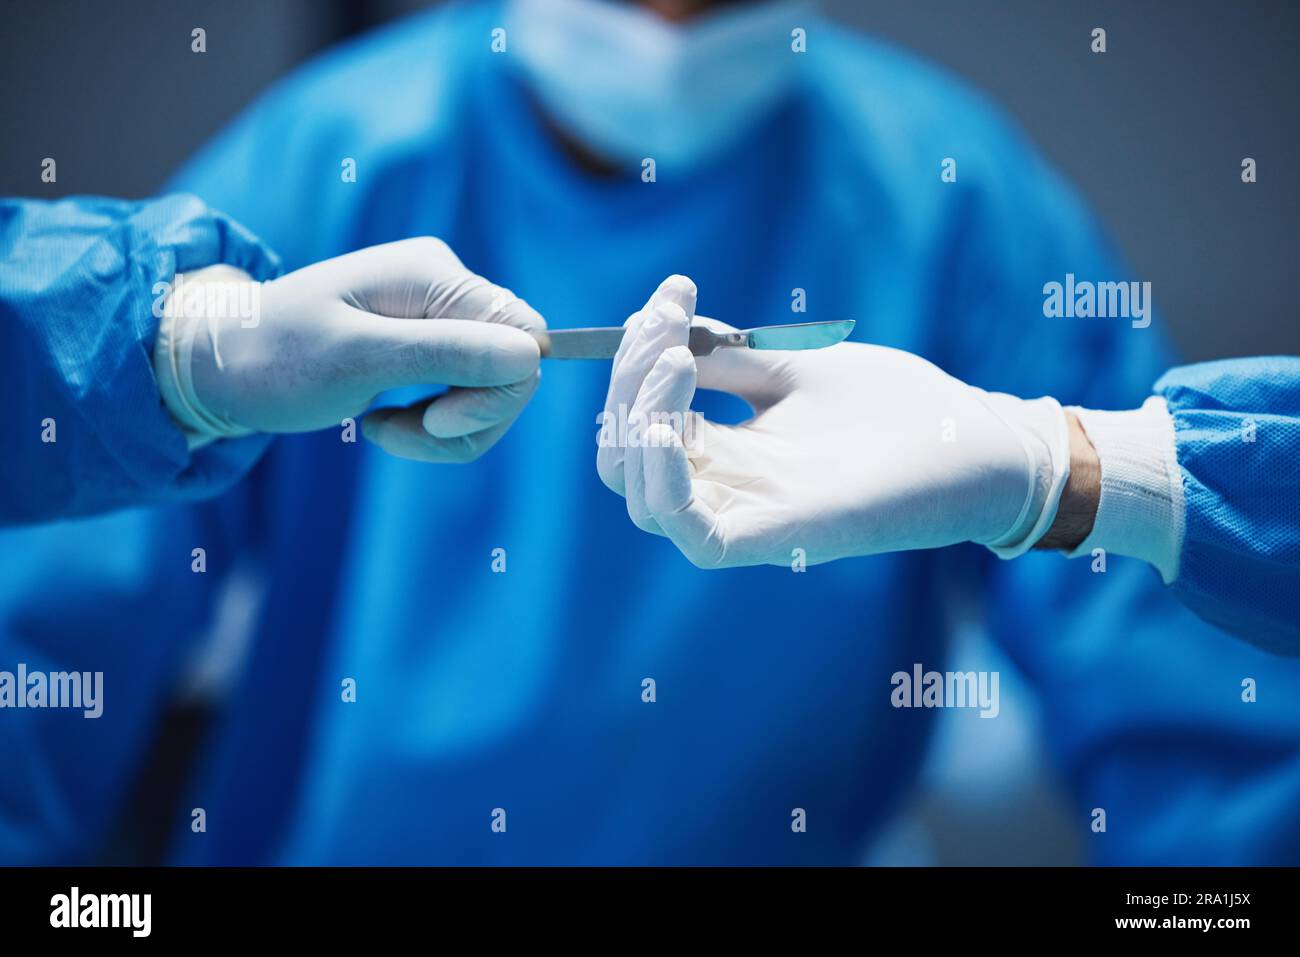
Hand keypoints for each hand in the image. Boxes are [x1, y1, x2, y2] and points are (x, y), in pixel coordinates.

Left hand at [154, 237, 544, 461]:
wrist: (220, 365)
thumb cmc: (276, 357)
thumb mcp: (358, 360)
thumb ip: (447, 354)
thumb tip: (532, 358)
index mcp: (433, 275)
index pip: (523, 337)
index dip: (496, 393)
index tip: (434, 425)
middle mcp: (445, 286)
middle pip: (513, 369)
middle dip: (469, 421)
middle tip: (403, 437)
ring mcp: (438, 316)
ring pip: (493, 390)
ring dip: (448, 432)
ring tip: (385, 434)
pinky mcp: (429, 345)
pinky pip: (465, 396)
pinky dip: (434, 427)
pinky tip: (384, 423)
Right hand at [598, 276, 1070, 567]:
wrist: (976, 441)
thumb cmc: (899, 409)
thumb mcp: (798, 368)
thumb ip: (729, 360)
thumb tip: (664, 330)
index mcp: (727, 454)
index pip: (641, 420)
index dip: (637, 358)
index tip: (675, 290)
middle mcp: (726, 489)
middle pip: (624, 456)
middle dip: (627, 380)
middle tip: (668, 321)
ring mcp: (746, 518)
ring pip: (640, 496)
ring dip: (636, 419)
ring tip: (675, 359)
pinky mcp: (774, 540)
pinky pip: (686, 526)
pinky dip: (660, 475)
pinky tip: (668, 421)